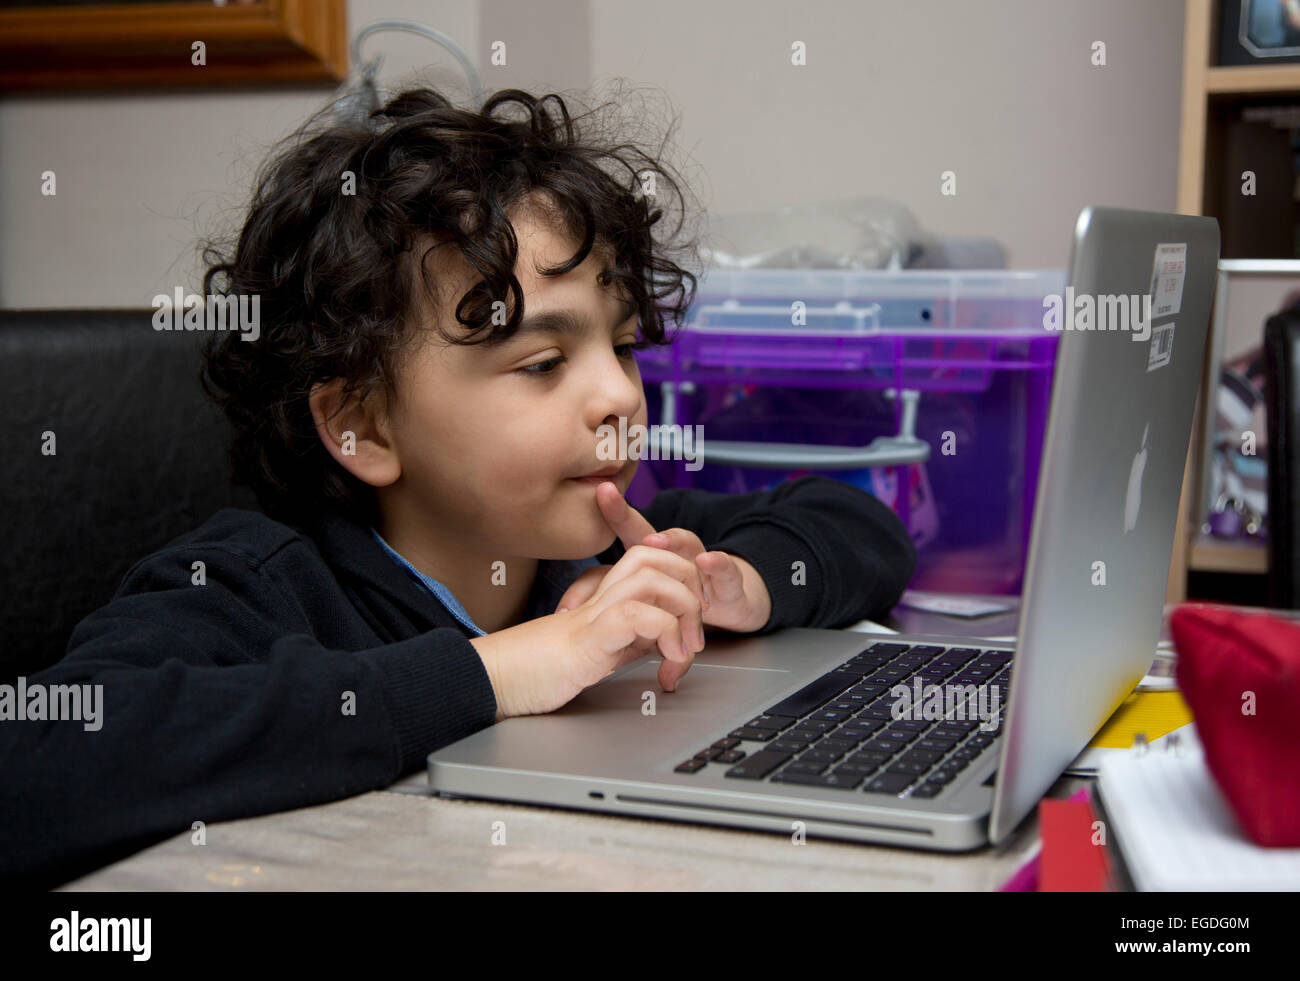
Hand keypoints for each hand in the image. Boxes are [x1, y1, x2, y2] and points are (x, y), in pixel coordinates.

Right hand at [470, 489, 711, 716]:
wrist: (498, 681)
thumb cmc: (539, 671)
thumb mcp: (601, 652)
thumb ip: (631, 639)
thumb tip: (664, 639)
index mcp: (601, 598)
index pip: (647, 559)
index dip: (679, 573)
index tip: (694, 611)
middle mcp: (599, 597)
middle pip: (656, 557)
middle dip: (690, 585)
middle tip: (697, 629)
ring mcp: (594, 613)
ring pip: (652, 578)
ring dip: (682, 610)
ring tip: (687, 648)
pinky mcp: (589, 635)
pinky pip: (636, 614)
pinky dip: (664, 633)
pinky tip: (667, 662)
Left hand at [556, 482, 772, 634]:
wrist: (729, 605)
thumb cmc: (678, 602)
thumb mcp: (643, 605)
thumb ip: (608, 604)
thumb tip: (562, 616)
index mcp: (647, 559)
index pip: (619, 538)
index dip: (604, 519)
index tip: (590, 494)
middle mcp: (672, 553)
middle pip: (645, 530)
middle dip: (624, 513)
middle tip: (606, 496)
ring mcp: (700, 563)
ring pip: (686, 542)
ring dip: (672, 539)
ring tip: (657, 541)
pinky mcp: (727, 579)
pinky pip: (724, 569)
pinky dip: (717, 565)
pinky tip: (708, 562)